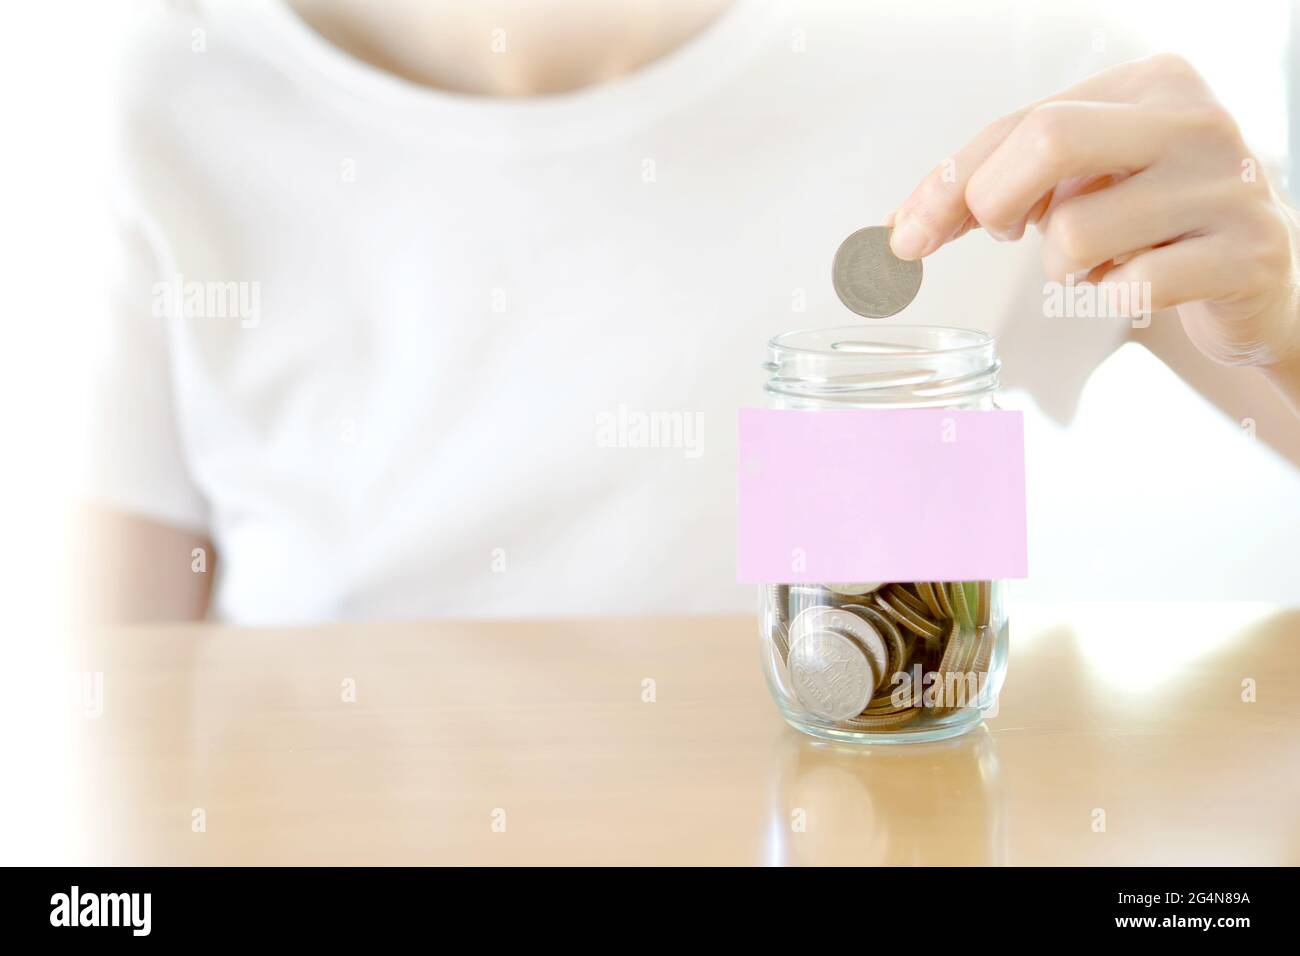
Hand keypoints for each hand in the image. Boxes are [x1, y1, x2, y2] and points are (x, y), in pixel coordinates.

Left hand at [887, 54, 1299, 381]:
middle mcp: (1196, 120)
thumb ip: (1000, 184)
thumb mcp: (1081, 181)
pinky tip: (1141, 285)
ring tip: (1101, 263)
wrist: (1258, 276)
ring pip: (1077, 232)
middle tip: (1005, 234)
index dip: (950, 181)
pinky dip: (1113, 300)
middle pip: (1047, 141)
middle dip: (993, 202)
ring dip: (1064, 269)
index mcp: (1151, 84)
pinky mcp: (1245, 254)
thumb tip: (905, 224)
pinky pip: (1129, 289)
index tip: (906, 234)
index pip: (1022, 122)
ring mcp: (1228, 185)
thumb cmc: (1154, 222)